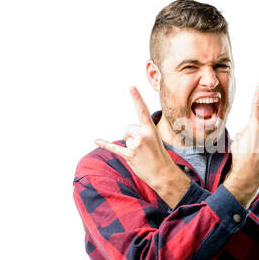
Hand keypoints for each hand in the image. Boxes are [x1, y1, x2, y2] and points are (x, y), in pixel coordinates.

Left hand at [94, 87, 190, 208]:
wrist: (162, 172)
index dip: (136, 98)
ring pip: (125, 138)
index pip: (142, 110)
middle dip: (133, 136)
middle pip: (128, 128)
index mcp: (151, 129)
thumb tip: (125, 134)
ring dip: (130, 146)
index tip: (131, 87)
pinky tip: (96, 140)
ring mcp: (136, 145)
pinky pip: (114, 147)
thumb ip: (140, 132)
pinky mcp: (129, 155)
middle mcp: (143, 135)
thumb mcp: (153, 139)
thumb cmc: (158, 155)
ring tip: (141, 154)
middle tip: (144, 147)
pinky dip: (104, 144)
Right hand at [225, 81, 258, 206]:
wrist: (246, 178)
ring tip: (252, 154)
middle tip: (245, 147)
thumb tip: (252, 130)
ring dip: (258, 139)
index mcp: (254, 128)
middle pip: (258, 124)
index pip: (256, 107)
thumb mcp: (236, 142)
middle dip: (251, 132)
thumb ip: (245, 131)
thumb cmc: (238, 160)